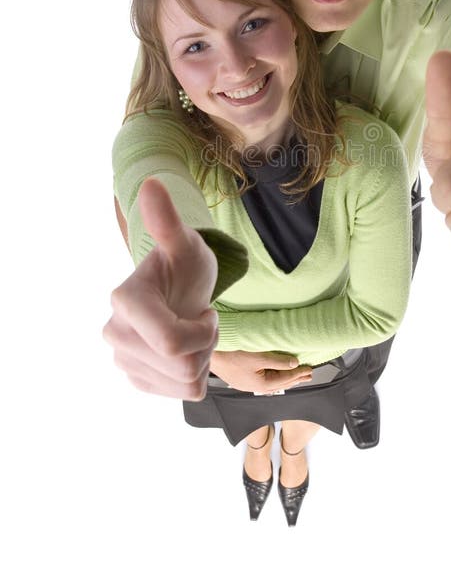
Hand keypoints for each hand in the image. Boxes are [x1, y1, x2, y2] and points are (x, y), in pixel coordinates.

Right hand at [103, 178, 218, 399]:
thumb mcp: (185, 243)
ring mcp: (124, 360)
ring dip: (202, 358)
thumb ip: (168, 221)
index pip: (174, 344)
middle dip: (205, 344)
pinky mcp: (138, 380)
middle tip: (200, 318)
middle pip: (184, 365)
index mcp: (126, 303)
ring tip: (193, 331)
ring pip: (186, 383)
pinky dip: (194, 374)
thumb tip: (152, 184)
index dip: (204, 332)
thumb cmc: (184, 264)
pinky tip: (186, 350)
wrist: (179, 289)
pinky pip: (184, 395)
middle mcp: (116, 334)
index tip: (205, 310)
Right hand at [209, 351, 312, 393]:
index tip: (310, 368)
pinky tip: (275, 375)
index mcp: (261, 385)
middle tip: (308, 375)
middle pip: (280, 383)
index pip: (286, 379)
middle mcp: (255, 388)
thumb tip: (294, 363)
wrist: (210, 355)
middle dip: (296, 378)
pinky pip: (264, 380)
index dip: (299, 373)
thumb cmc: (232, 355)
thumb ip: (278, 361)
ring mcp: (248, 385)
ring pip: (272, 382)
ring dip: (285, 378)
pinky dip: (274, 376)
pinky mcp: (242, 379)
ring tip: (296, 375)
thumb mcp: (259, 356)